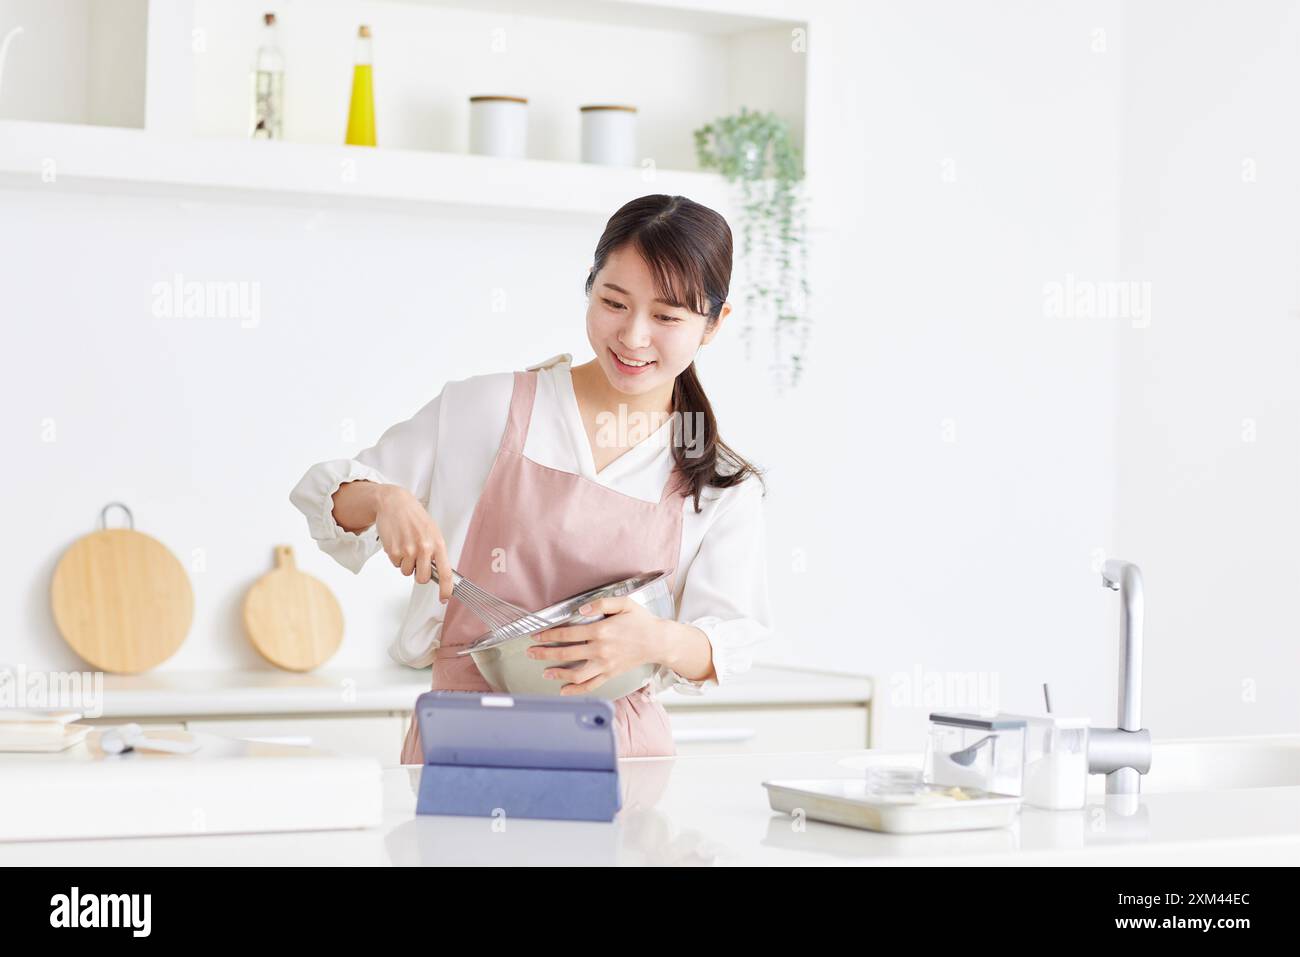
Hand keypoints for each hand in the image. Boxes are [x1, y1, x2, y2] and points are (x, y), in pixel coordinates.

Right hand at [373, 485, 452, 601]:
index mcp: (437, 544)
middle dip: (420, 574)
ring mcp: (408, 550)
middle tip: (417, 560)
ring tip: (407, 545)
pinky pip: (396, 564)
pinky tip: (398, 543)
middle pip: (423, 578)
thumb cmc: (415, 517)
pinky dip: (397, 557)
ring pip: (407, 572)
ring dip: (406, 564)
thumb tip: (439, 573)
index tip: (444, 598)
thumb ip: (436, 552)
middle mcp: (424, 548)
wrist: (394, 503)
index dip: (446, 589)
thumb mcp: (432, 532)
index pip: (445, 572)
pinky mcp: (393, 550)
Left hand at [525, 596, 666, 694]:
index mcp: (601, 630)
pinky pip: (590, 685)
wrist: (659, 641)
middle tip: (531, 653)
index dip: (549, 635)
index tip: (537, 636)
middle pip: (566, 654)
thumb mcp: (624, 603)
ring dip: (558, 674)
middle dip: (545, 653)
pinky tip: (564, 690)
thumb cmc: (641, 621)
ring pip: (576, 673)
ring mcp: (605, 665)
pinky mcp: (610, 674)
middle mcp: (601, 650)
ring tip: (545, 673)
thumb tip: (582, 608)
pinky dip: (576, 690)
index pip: (568, 633)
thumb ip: (601, 603)